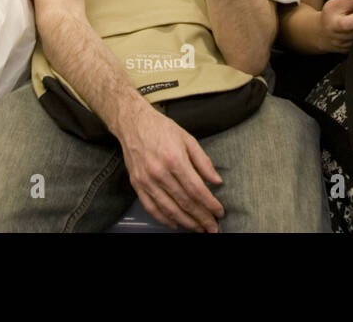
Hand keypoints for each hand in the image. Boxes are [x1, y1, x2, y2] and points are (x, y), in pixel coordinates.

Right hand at [116, 104, 224, 231]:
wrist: (133, 123)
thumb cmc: (162, 129)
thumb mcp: (188, 139)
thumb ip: (203, 161)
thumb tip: (217, 181)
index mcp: (175, 159)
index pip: (196, 189)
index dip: (209, 204)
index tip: (219, 212)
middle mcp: (159, 172)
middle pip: (184, 202)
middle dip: (201, 218)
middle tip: (212, 228)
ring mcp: (146, 180)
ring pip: (169, 209)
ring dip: (186, 222)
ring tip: (198, 229)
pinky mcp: (137, 184)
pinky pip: (151, 207)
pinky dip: (164, 219)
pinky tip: (175, 224)